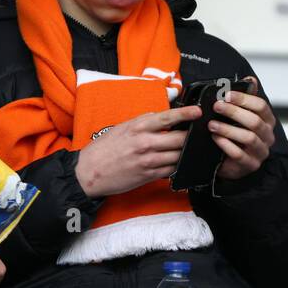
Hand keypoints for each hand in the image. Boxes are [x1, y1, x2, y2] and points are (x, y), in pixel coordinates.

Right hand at [74, 106, 202, 198]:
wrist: (89, 172)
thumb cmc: (104, 149)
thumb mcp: (122, 128)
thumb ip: (143, 122)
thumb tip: (160, 116)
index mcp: (138, 127)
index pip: (167, 118)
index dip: (185, 114)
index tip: (198, 111)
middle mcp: (145, 143)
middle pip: (179, 139)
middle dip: (191, 137)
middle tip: (198, 134)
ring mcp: (148, 161)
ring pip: (178, 155)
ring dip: (186, 152)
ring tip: (191, 148)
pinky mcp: (149, 175)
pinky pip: (171, 169)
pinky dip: (177, 165)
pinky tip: (177, 161)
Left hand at [210, 77, 276, 180]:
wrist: (231, 161)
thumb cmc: (237, 135)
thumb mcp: (240, 116)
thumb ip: (246, 98)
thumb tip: (251, 80)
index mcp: (267, 121)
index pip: (261, 106)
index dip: (244, 99)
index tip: (227, 95)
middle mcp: (267, 136)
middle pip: (255, 121)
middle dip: (234, 112)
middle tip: (217, 106)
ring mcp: (260, 152)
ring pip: (248, 138)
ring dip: (228, 129)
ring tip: (212, 124)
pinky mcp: (250, 164)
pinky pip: (239, 154)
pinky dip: (226, 145)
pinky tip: (215, 138)